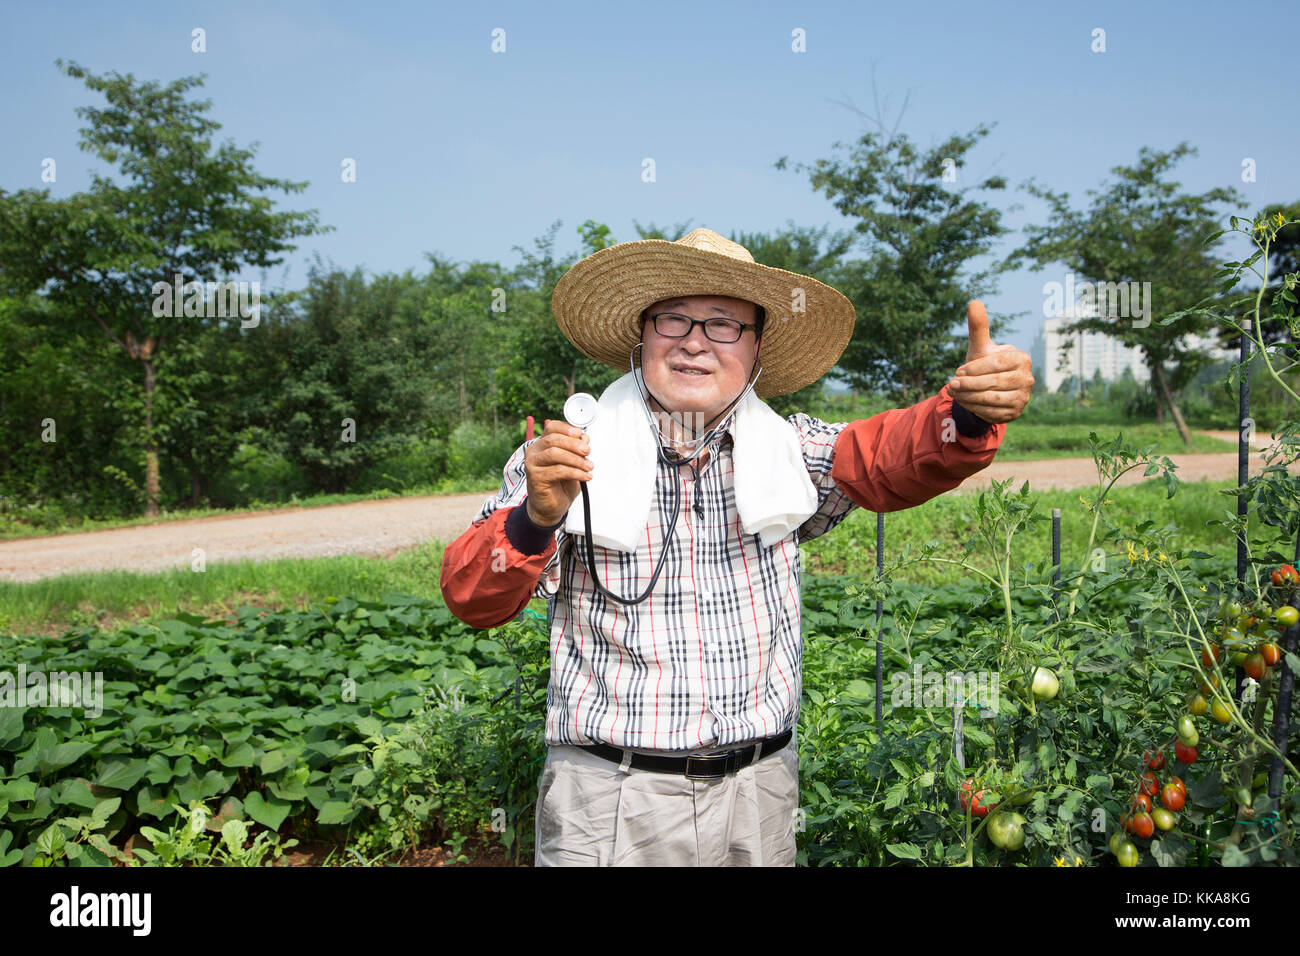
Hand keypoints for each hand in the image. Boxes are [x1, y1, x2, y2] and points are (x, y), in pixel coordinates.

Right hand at [523, 419, 593, 525]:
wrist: (551, 507)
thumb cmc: (561, 484)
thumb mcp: (574, 464)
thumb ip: (578, 450)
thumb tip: (584, 438)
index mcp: (543, 444)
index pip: (552, 427)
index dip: (567, 428)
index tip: (580, 434)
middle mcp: (535, 452)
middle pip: (553, 439)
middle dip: (574, 444)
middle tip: (588, 451)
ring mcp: (533, 464)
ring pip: (554, 453)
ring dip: (576, 459)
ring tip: (589, 467)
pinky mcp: (536, 478)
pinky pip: (558, 471)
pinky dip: (575, 473)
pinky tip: (585, 477)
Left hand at [947, 300, 1033, 424]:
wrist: (989, 388)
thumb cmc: (984, 363)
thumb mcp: (980, 347)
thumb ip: (978, 327)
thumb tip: (974, 302)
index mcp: (1021, 358)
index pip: (997, 364)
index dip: (975, 368)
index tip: (958, 371)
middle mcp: (1027, 378)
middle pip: (994, 382)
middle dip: (969, 384)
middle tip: (950, 384)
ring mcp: (1023, 397)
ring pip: (992, 398)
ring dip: (969, 397)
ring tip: (954, 393)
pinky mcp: (1015, 412)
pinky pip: (993, 412)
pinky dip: (975, 408)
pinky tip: (963, 402)